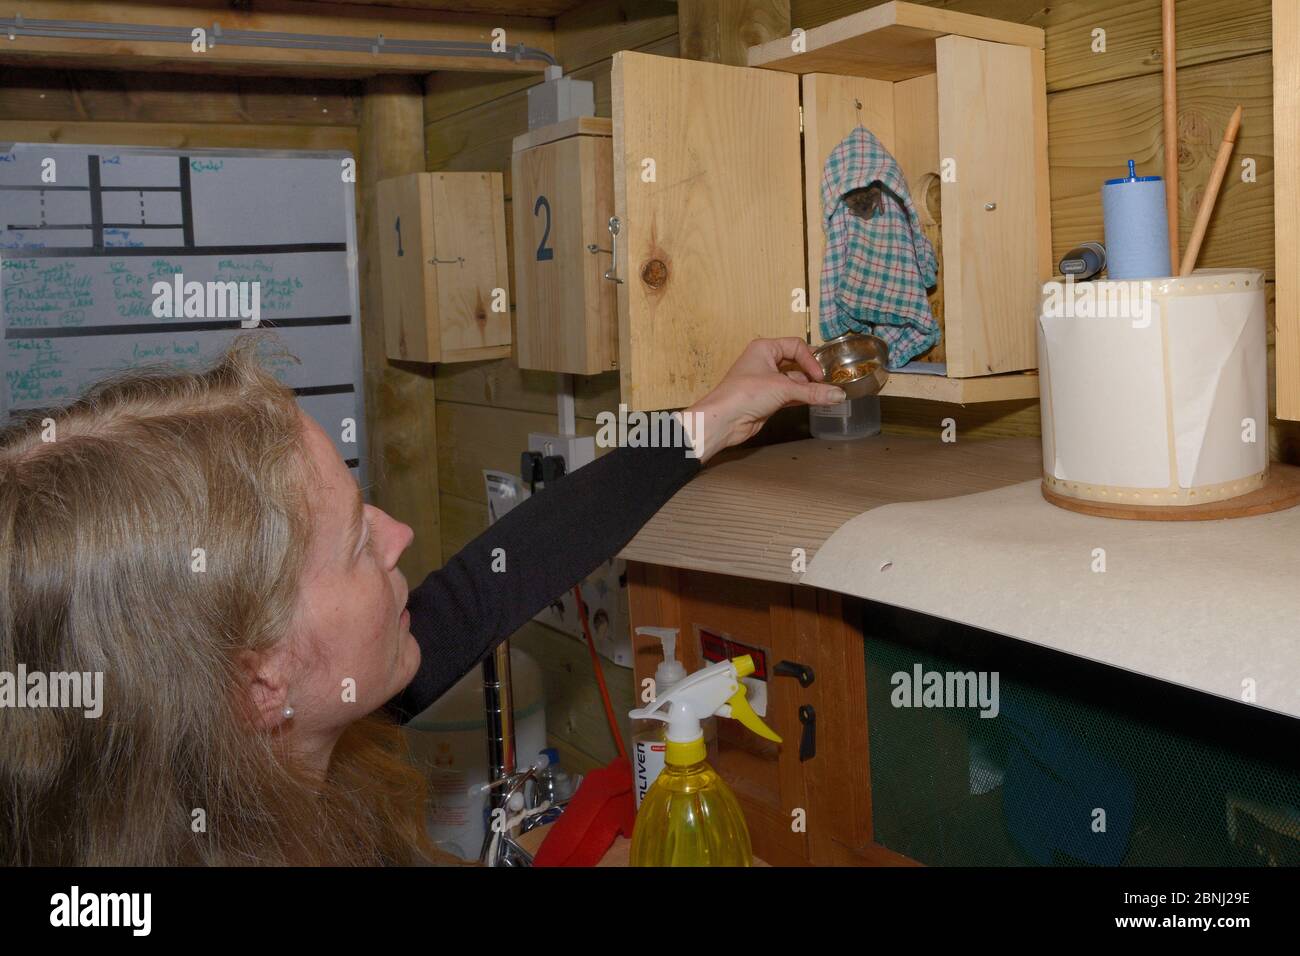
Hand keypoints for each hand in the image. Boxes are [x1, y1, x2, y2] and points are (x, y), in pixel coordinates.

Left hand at [679, 337, 846, 463]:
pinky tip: (817, 402)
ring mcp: (766, 381)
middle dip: (813, 373)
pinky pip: (790, 395)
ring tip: (828, 394)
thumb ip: (813, 392)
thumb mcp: (783, 389)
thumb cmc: (746, 394)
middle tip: (831, 382)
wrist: (724, 420)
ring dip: (810, 388)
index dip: (811, 359)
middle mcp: (765, 361)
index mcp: (765, 348)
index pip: (796, 346)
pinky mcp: (767, 399)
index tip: (821, 375)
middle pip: (796, 362)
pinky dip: (803, 398)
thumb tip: (839, 395)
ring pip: (794, 381)